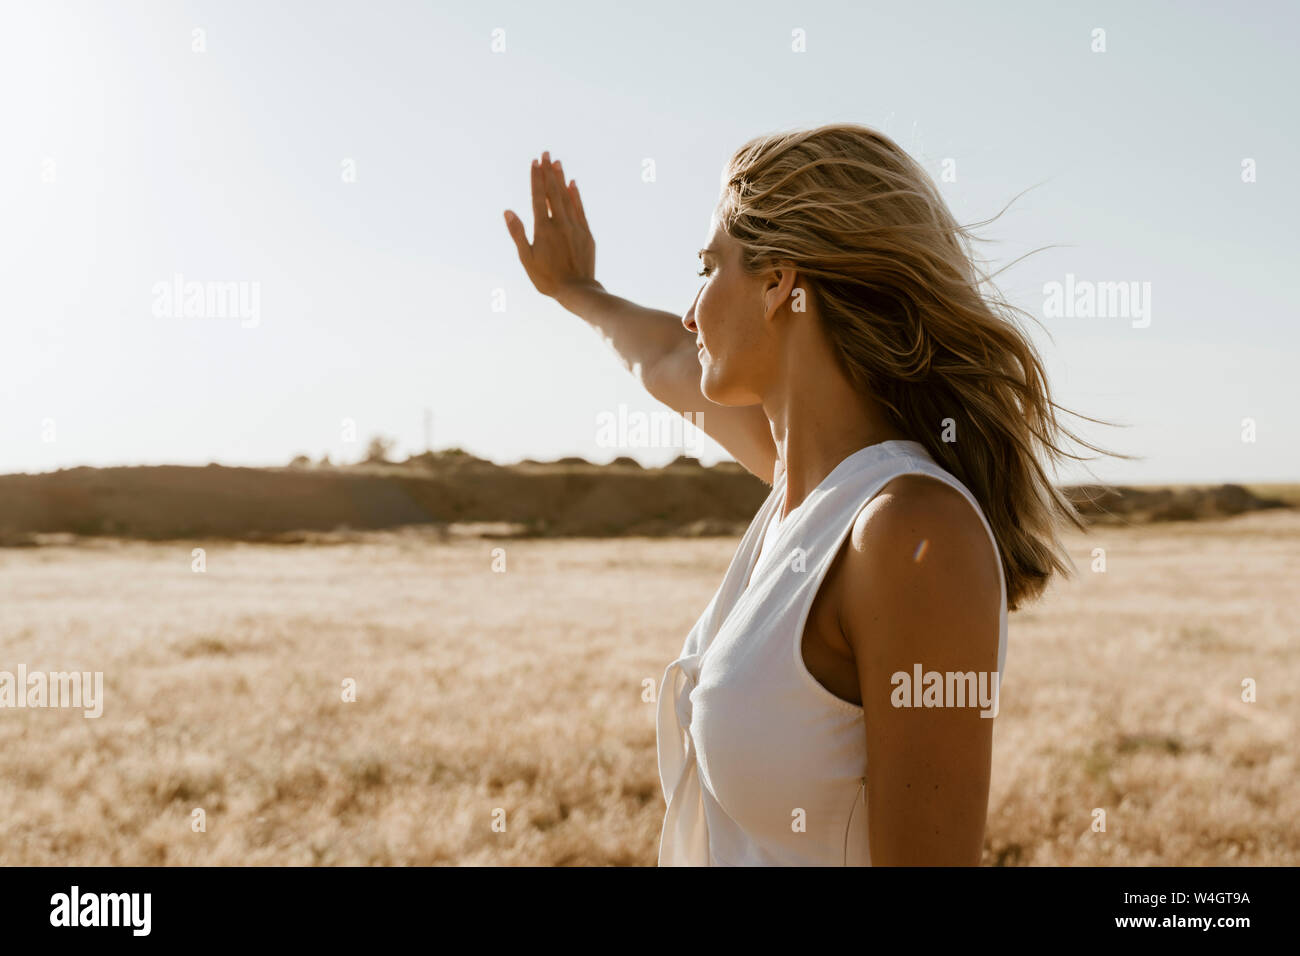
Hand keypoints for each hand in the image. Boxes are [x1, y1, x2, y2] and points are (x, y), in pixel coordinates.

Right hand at [504, 151, 596, 300]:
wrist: (577, 290)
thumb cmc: (547, 278)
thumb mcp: (526, 258)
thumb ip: (518, 233)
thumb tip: (508, 212)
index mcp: (543, 228)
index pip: (538, 197)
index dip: (536, 178)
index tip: (534, 162)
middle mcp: (560, 223)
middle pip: (553, 192)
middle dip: (548, 172)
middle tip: (546, 154)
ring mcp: (575, 227)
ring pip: (567, 197)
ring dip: (561, 179)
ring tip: (557, 163)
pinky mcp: (586, 233)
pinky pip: (580, 209)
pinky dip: (575, 196)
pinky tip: (572, 185)